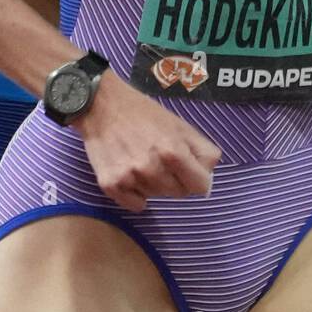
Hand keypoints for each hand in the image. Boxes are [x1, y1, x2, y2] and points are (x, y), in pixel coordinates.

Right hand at [73, 72, 221, 211]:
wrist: (101, 106)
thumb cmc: (143, 113)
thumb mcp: (179, 124)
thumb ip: (201, 148)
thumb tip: (210, 172)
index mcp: (174, 152)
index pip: (200, 186)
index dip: (197, 178)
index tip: (189, 170)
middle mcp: (152, 168)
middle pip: (178, 193)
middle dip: (175, 179)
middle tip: (161, 159)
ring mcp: (130, 178)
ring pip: (156, 197)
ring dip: (154, 184)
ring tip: (142, 160)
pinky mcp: (110, 185)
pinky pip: (135, 205)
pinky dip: (135, 195)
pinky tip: (130, 174)